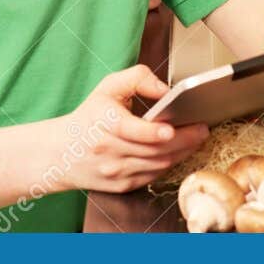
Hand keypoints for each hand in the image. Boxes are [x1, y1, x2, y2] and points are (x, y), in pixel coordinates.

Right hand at [55, 66, 207, 194]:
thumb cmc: (88, 117)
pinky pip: (153, 175)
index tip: (170, 129)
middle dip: (184, 140)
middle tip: (202, 129)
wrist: (61, 154)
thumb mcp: (107, 87)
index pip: (132, 131)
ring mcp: (117, 172)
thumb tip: (166, 89)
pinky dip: (169, 163)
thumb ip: (138, 78)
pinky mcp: (122, 186)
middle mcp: (110, 151)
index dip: (153, 132)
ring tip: (197, 138)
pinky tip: (179, 151)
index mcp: (105, 124)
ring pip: (158, 164)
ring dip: (182, 152)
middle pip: (154, 150)